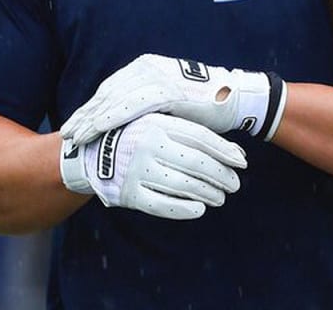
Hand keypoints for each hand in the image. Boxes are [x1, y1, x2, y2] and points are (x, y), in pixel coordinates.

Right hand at [59, 113, 246, 219]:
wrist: (90, 151)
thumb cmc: (138, 135)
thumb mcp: (160, 123)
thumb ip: (191, 133)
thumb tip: (236, 153)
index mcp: (157, 123)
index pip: (201, 138)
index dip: (225, 151)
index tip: (243, 162)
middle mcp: (147, 145)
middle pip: (197, 163)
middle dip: (221, 176)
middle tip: (235, 184)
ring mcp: (136, 170)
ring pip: (183, 185)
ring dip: (208, 194)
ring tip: (221, 197)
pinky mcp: (127, 193)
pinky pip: (162, 206)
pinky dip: (185, 210)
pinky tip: (200, 210)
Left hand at [60, 53, 286, 144]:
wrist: (236, 99)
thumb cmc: (204, 107)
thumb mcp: (169, 103)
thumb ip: (146, 106)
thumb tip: (123, 126)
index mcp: (146, 68)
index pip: (111, 89)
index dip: (91, 108)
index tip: (76, 126)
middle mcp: (148, 67)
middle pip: (107, 93)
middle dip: (86, 114)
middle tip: (68, 134)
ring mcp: (158, 75)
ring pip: (114, 98)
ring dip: (92, 118)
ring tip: (77, 136)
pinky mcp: (167, 87)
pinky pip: (132, 103)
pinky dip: (112, 117)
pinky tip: (97, 129)